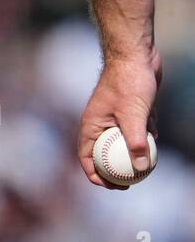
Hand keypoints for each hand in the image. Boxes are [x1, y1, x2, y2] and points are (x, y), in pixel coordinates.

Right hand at [78, 51, 161, 188]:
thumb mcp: (134, 114)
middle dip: (115, 169)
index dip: (96, 175)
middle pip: (104, 153)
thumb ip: (137, 141)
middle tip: (129, 183)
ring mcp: (113, 116)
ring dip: (133, 150)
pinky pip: (134, 128)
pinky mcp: (128, 109)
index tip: (111, 186)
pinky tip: (156, 130)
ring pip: (121, 141)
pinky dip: (144, 132)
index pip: (86, 157)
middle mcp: (99, 123)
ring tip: (147, 160)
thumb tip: (142, 167)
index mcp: (91, 125)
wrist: (135, 55)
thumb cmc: (129, 82)